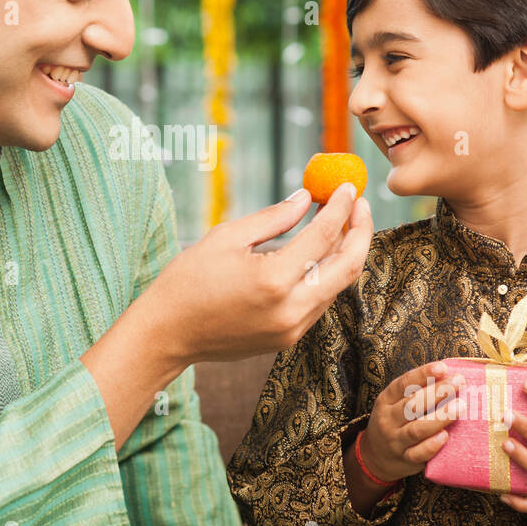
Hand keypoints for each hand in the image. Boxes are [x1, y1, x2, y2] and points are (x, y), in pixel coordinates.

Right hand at [136, 182, 371, 365]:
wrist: (166, 334)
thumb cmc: (188, 280)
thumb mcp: (226, 237)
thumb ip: (273, 218)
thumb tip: (308, 198)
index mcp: (273, 280)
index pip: (323, 236)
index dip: (340, 207)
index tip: (347, 186)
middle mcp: (290, 310)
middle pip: (348, 266)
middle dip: (360, 231)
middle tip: (359, 204)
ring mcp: (292, 330)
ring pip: (337, 286)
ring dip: (344, 251)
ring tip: (341, 222)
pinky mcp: (288, 339)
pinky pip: (319, 301)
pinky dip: (326, 273)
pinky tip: (320, 252)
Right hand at [359, 360, 466, 483]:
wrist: (375, 456)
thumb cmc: (393, 422)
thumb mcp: (394, 403)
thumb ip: (415, 392)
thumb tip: (449, 375)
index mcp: (386, 400)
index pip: (403, 384)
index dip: (422, 375)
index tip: (443, 367)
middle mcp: (388, 419)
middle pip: (412, 405)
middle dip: (438, 392)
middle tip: (459, 383)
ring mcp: (396, 440)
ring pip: (417, 429)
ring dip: (440, 417)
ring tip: (460, 407)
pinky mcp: (405, 459)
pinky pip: (418, 454)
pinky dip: (432, 445)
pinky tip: (445, 436)